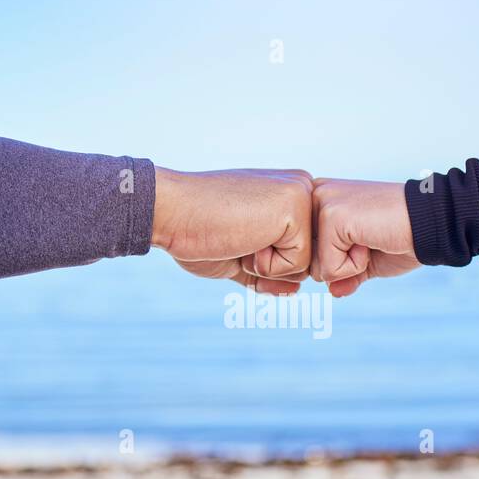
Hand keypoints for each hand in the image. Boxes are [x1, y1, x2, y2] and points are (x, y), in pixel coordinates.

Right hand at [153, 167, 312, 294]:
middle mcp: (301, 188)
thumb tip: (296, 289)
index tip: (237, 237)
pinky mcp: (294, 209)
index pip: (301, 251)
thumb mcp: (240, 255)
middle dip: (269, 266)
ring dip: (266, 266)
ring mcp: (300, 195)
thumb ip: (269, 272)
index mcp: (290, 194)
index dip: (268, 262)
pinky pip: (296, 264)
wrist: (170, 211)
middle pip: (308, 260)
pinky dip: (264, 265)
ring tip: (239, 235)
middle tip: (236, 236)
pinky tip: (242, 236)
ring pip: (305, 264)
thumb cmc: (198, 230)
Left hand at [310, 179, 419, 295]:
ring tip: (370, 239)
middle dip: (340, 265)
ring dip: (348, 266)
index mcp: (319, 200)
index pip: (306, 253)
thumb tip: (332, 291)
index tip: (365, 240)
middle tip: (368, 240)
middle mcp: (314, 195)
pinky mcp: (331, 215)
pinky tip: (371, 240)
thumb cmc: (402, 237)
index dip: (337, 262)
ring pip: (315, 267)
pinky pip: (329, 268)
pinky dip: (355, 266)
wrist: (431, 223)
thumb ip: (344, 274)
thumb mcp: (367, 260)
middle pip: (305, 262)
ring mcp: (322, 203)